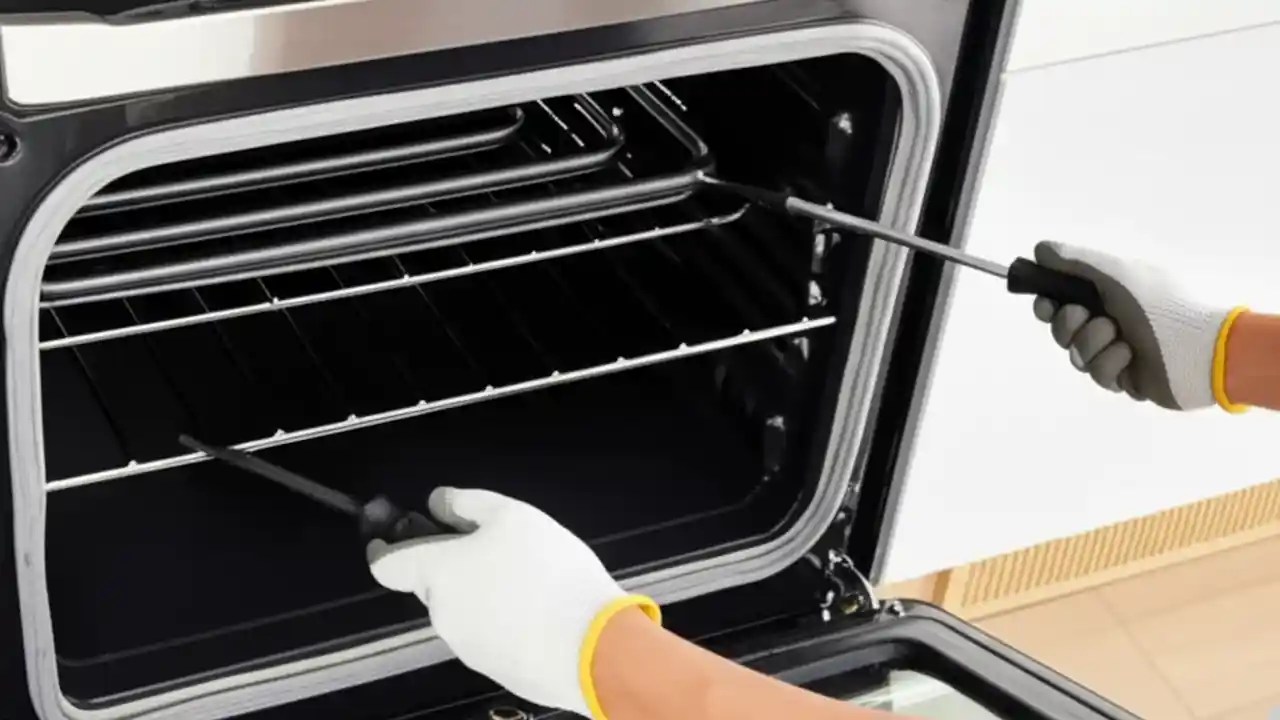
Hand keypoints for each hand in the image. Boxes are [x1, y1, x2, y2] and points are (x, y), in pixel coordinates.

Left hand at [366, 488, 658, 716]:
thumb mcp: (514, 515)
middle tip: (496, 552)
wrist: (590, 646)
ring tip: (529, 583)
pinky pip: (488, 638)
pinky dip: (503, 623)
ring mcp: (465, 647)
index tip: (388, 540)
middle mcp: (442, 614)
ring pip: (463, 612)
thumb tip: (438, 502)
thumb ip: (468, 504)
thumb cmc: (549, 572)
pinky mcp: (492, 670)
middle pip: (433, 585)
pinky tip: (539, 613)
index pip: (387, 565)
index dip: (384, 550)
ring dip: (482, 595)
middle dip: (454, 567)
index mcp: (438, 572)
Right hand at [1031, 241, 1240, 409]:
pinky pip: (1099, 375)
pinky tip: (1131, 356)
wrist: (1199, 347)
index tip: (1046, 303)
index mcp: (1107, 296)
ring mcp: (1115, 353)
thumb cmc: (1160, 305)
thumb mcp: (1118, 274)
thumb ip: (1077, 261)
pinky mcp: (1124, 379)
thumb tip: (1040, 248)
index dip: (1047, 305)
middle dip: (1069, 325)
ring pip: (1077, 355)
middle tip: (1085, 316)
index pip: (1061, 302)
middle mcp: (1107, 323)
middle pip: (1061, 331)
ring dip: (1094, 343)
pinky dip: (1112, 363)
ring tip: (1121, 338)